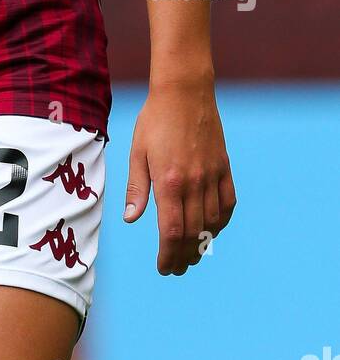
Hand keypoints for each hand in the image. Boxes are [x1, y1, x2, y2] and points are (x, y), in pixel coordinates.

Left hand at [123, 77, 235, 273]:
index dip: (169, 255)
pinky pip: (228, 203)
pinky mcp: (224, 167)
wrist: (184, 91)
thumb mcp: (137, 151)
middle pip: (194, 233)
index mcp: (169, 181)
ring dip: (203, 244)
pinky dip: (221, 222)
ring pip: (212, 222)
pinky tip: (213, 229)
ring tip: (192, 255)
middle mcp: (194, 183)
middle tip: (176, 268)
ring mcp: (212, 175)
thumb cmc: (155, 119)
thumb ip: (137, 187)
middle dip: (184, 256)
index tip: (164, 268)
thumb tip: (131, 219)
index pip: (172, 232)